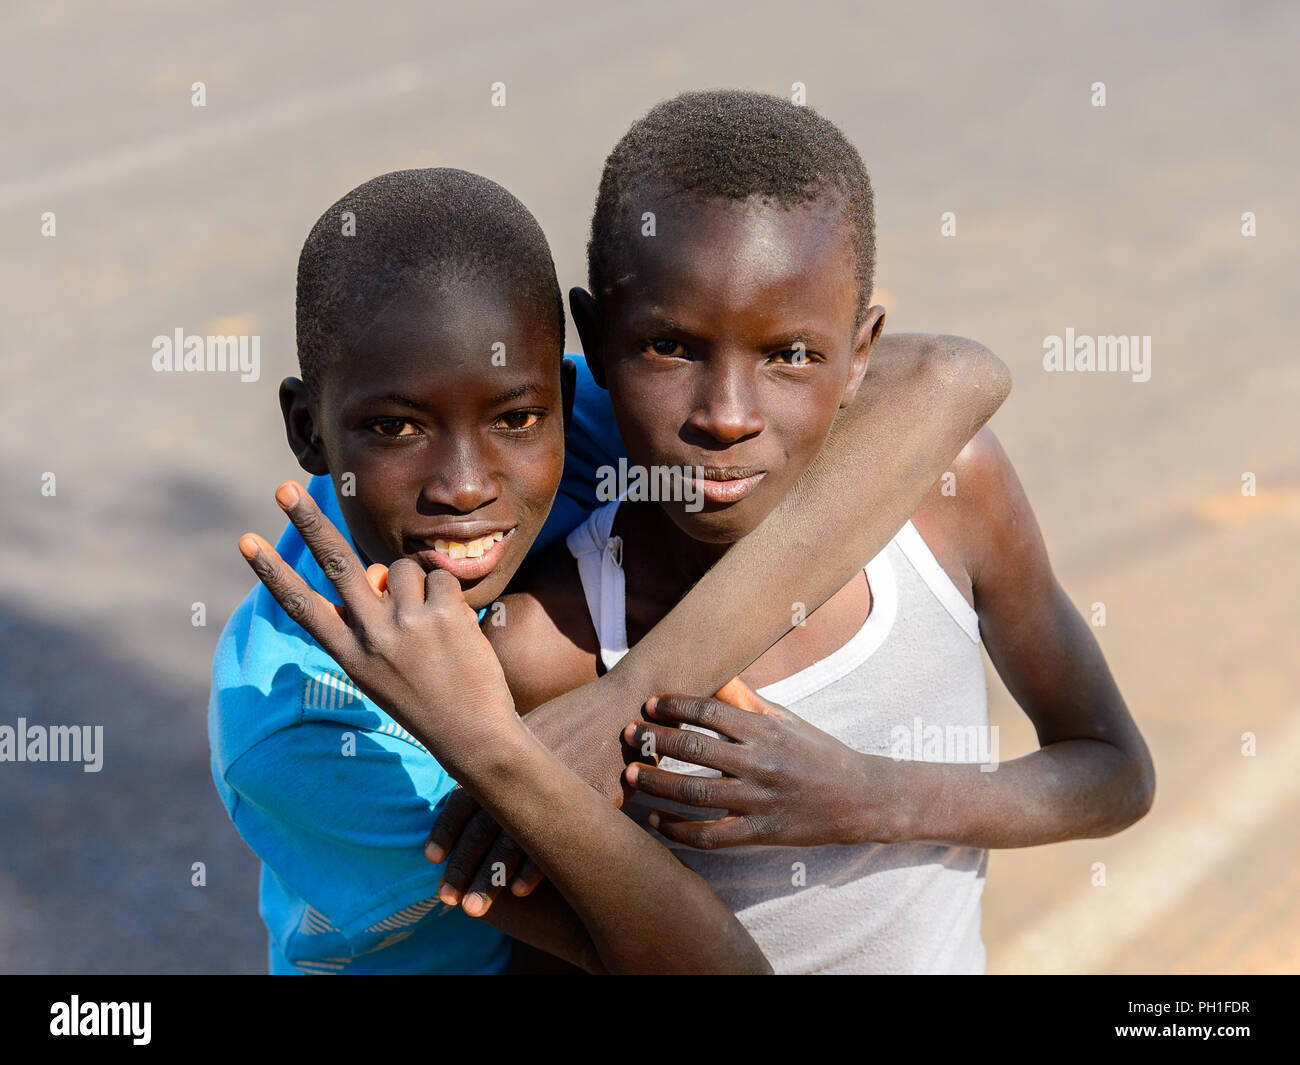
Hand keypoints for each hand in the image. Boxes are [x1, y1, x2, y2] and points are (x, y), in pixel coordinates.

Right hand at [237, 481, 519, 769]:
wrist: (473, 735)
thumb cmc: (426, 699)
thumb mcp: (380, 670)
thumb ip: (371, 620)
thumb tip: (376, 570)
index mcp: (349, 655)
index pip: (302, 606)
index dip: (273, 572)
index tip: (245, 541)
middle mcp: (372, 637)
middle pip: (336, 564)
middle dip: (308, 521)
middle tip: (283, 487)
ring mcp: (408, 624)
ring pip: (402, 570)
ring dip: (417, 588)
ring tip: (432, 630)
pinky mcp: (444, 615)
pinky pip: (439, 577)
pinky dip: (447, 596)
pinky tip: (456, 632)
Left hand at [425, 678, 641, 915]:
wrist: (626, 704)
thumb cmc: (578, 718)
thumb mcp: (534, 727)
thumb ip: (505, 754)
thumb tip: (472, 776)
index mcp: (507, 752)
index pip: (466, 795)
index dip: (446, 829)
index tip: (432, 860)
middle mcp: (524, 769)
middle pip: (483, 824)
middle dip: (462, 865)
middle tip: (445, 899)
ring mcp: (556, 784)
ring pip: (514, 838)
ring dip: (490, 876)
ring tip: (473, 908)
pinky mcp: (587, 798)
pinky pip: (557, 838)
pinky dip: (534, 866)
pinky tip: (518, 890)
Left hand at [623, 677, 897, 848]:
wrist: (858, 798)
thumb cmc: (816, 751)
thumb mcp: (785, 718)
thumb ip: (746, 698)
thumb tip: (714, 671)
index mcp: (766, 730)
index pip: (710, 711)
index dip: (675, 705)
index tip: (650, 704)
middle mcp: (761, 764)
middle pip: (695, 750)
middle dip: (655, 741)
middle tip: (628, 735)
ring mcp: (759, 801)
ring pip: (696, 794)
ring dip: (658, 784)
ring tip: (630, 776)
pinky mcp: (760, 834)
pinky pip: (711, 836)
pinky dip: (678, 830)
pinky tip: (655, 820)